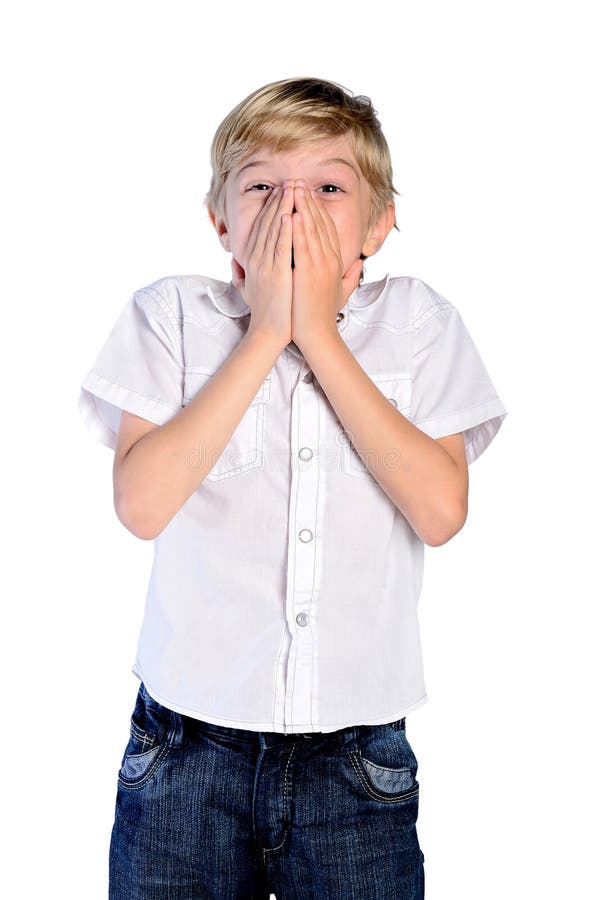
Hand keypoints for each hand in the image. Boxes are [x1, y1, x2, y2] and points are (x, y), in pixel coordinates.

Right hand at [230, 183, 294, 347]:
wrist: (268, 332)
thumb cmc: (263, 313)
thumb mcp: (247, 290)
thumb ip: (240, 274)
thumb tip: (234, 264)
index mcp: (251, 261)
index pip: (261, 227)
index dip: (271, 207)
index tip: (281, 191)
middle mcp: (256, 260)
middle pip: (268, 223)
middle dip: (280, 200)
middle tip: (290, 181)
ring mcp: (266, 266)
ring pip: (275, 231)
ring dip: (284, 207)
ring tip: (293, 189)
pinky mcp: (277, 275)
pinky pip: (282, 248)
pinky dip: (286, 231)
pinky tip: (291, 215)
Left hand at [290, 181, 363, 349]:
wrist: (317, 335)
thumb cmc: (323, 316)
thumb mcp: (341, 292)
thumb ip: (350, 276)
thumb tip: (359, 264)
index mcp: (336, 262)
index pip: (327, 228)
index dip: (318, 209)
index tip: (308, 194)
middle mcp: (330, 260)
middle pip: (320, 223)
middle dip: (308, 200)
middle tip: (298, 181)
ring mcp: (320, 266)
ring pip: (312, 230)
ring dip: (302, 207)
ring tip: (293, 188)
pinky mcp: (308, 274)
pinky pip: (303, 246)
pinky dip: (299, 229)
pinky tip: (293, 213)